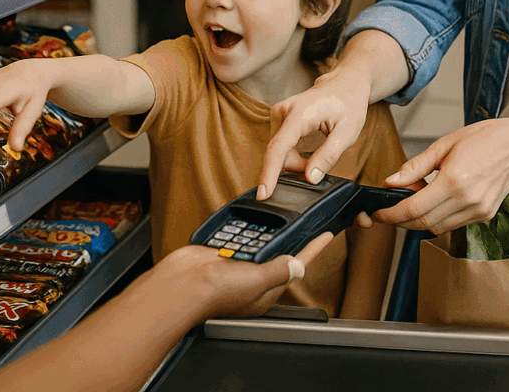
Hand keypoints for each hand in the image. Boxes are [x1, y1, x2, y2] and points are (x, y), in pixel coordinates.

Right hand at [164, 232, 334, 321]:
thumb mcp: (257, 280)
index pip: (296, 266)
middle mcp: (252, 279)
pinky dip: (246, 228)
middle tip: (307, 223)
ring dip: (268, 231)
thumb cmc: (216, 293)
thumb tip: (298, 265)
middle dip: (291, 240)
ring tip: (283, 216)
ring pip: (259, 244)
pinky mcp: (220, 254)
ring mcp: (236, 266)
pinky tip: (252, 219)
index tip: (326, 235)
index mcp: (265, 291)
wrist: (182, 285)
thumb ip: (279, 271)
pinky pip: (239, 237)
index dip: (312, 250)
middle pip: (279, 255)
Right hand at [260, 68, 372, 198]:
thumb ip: (328, 155)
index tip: (263, 194)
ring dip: (295, 160)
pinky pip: (280, 145)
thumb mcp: (348, 133)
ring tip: (317, 154)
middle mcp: (284, 110)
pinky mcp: (278, 116)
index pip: (279, 148)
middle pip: (279, 154)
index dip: (269, 174)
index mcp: (300, 114)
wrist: (345, 83)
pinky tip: (307, 149)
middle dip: (296, 167)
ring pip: (278, 151)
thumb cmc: (349, 105)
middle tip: (319, 166)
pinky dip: (292, 154)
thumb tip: (309, 178)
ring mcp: (279, 112)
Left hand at [372, 119, 508, 233]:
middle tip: (389, 210)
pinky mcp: (485, 215)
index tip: (378, 213)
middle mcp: (467, 201)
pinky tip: (436, 201)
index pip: (413, 209)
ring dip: (419, 220)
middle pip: (422, 223)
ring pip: (437, 228)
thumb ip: (415, 166)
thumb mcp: (444, 145)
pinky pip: (452, 224)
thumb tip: (391, 182)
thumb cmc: (483, 138)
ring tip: (416, 199)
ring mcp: (478, 211)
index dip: (391, 215)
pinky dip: (438, 218)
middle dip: (401, 221)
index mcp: (454, 181)